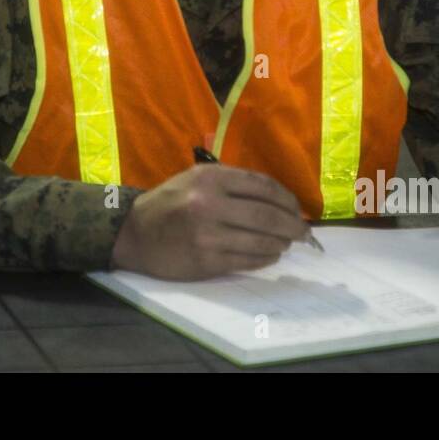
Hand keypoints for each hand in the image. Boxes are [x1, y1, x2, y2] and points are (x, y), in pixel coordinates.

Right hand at [111, 164, 309, 279]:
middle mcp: (209, 204)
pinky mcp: (206, 261)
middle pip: (267, 215)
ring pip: (260, 240)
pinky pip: (247, 260)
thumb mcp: (195, 179)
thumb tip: (277, 201)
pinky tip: (270, 255)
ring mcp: (208, 235)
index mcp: (209, 178)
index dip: (286, 199)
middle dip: (292, 224)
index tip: (297, 209)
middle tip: (303, 232)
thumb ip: (232, 184)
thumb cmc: (169, 203)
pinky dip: (265, 258)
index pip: (262, 186)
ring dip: (281, 243)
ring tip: (287, 243)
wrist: (134, 234)